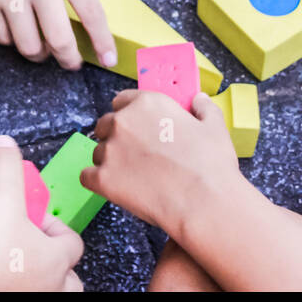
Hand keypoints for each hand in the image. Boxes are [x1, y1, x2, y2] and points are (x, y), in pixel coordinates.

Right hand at [0, 0, 124, 68]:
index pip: (90, 12)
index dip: (102, 40)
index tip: (109, 58)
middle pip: (59, 40)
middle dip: (70, 60)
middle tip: (74, 64)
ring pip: (28, 45)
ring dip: (41, 55)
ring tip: (46, 50)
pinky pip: (2, 37)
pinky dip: (14, 42)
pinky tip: (20, 34)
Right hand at [0, 135, 84, 289]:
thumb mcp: (0, 194)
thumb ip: (5, 164)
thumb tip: (4, 144)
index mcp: (55, 262)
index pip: (73, 243)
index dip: (55, 225)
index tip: (34, 216)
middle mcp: (46, 288)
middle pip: (69, 280)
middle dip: (55, 263)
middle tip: (33, 246)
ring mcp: (25, 300)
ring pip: (45, 292)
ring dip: (35, 279)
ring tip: (15, 263)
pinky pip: (14, 294)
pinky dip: (8, 285)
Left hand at [82, 90, 241, 235]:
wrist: (203, 202)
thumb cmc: (210, 165)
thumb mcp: (214, 127)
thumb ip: (203, 108)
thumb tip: (199, 100)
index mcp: (147, 103)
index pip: (122, 101)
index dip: (129, 115)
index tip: (138, 129)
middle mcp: (123, 121)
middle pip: (105, 125)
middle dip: (116, 138)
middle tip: (136, 156)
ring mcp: (110, 150)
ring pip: (98, 152)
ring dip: (110, 162)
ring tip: (134, 178)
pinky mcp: (102, 178)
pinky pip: (87, 176)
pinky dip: (98, 182)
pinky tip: (117, 189)